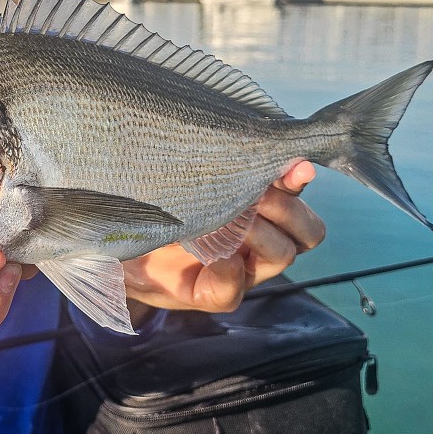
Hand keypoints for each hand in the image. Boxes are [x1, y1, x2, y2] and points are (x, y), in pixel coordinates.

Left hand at [122, 161, 324, 312]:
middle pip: (308, 232)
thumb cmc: (161, 203)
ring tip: (230, 219)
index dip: (300, 181)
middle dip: (286, 209)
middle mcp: (261, 242)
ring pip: (282, 256)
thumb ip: (222, 163)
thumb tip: (246, 137)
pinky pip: (232, 291)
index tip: (296, 166)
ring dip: (261, 235)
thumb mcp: (189, 176)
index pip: (300, 198)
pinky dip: (227, 272)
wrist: (124, 242)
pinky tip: (214, 255)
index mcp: (264, 210)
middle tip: (255, 196)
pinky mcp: (212, 296)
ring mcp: (242, 272)